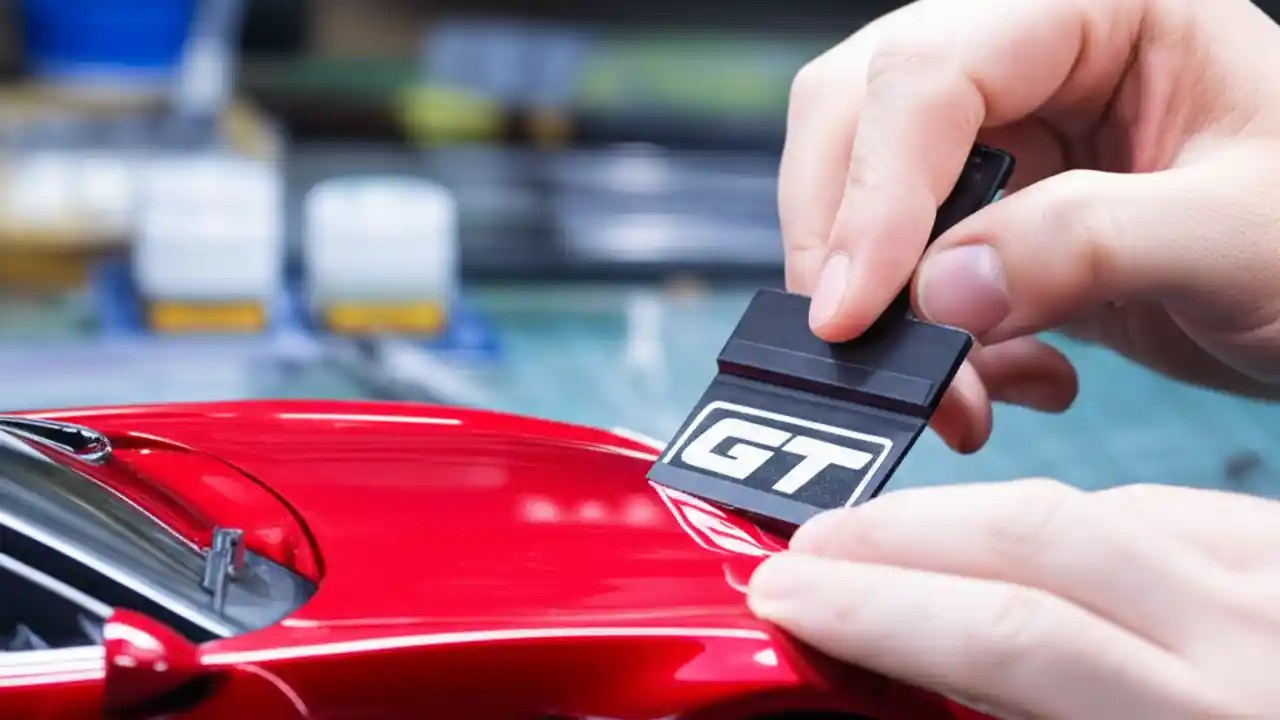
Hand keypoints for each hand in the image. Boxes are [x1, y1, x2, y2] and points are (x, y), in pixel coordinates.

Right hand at [748, 480, 1279, 718]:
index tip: (789, 593)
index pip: (1010, 637)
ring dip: (967, 519)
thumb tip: (916, 680)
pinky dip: (1066, 522)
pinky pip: (1159, 510)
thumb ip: (1023, 713)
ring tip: (883, 541)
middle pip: (1040, 539)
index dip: (879, 606)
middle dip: (897, 536)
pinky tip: (1016, 541)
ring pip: (1095, 510)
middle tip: (805, 548)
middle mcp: (1257, 641)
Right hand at [781, 0, 1279, 452]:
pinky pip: (909, 272)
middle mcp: (1033, 60)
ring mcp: (1008, 141)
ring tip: (962, 394)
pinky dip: (935, 343)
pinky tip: (1011, 378)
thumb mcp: (1236, 235)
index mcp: (1094, 7)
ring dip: (889, 313)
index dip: (873, 194)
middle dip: (846, 242)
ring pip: (865, 202)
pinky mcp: (996, 220)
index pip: (926, 77)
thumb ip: (1084, 245)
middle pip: (858, 120)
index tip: (853, 312)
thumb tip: (935, 291)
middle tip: (864, 346)